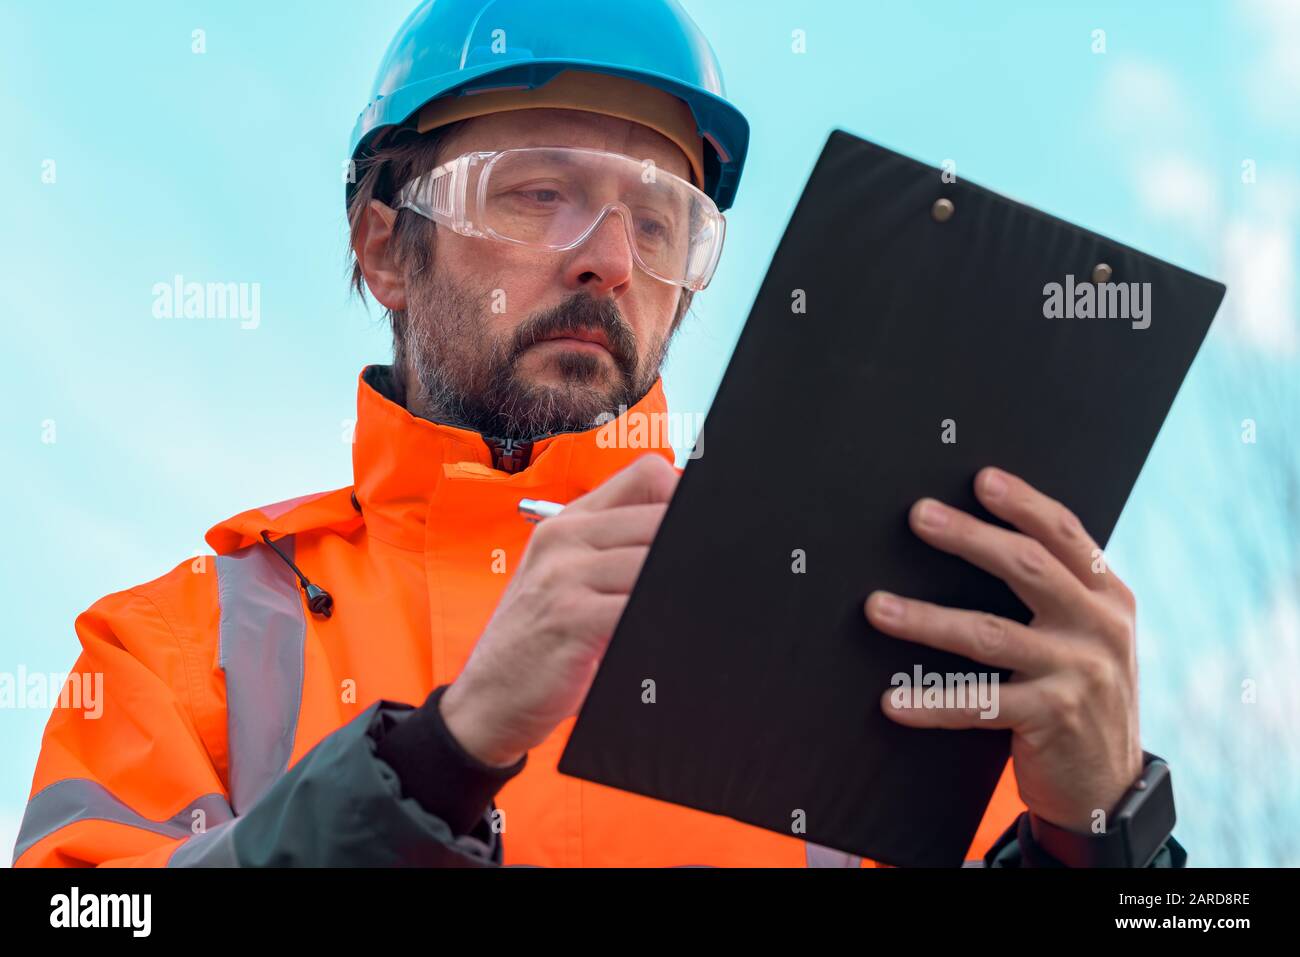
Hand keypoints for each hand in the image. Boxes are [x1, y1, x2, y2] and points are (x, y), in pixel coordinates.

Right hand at [440, 454, 678, 766]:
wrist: (486, 701)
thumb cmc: (536, 644)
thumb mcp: (564, 581)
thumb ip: (613, 552)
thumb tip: (688, 543)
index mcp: (567, 522)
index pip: (648, 474)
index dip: (683, 500)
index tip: (696, 535)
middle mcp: (564, 539)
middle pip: (661, 516)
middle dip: (690, 552)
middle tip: (705, 582)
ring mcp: (564, 575)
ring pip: (656, 560)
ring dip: (679, 589)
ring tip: (682, 612)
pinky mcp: (571, 617)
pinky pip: (640, 604)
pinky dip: (661, 621)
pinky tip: (663, 637)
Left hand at [865, 466, 1143, 833]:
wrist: (1110, 785)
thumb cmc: (1081, 692)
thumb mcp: (1091, 636)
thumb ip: (1060, 591)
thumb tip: (985, 536)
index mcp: (1109, 597)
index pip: (1066, 535)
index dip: (1024, 504)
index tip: (982, 479)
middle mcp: (1099, 629)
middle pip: (1029, 569)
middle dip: (970, 538)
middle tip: (920, 515)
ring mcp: (1077, 674)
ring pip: (990, 635)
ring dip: (926, 620)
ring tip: (877, 607)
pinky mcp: (1051, 720)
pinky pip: (978, 705)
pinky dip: (931, 702)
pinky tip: (893, 699)